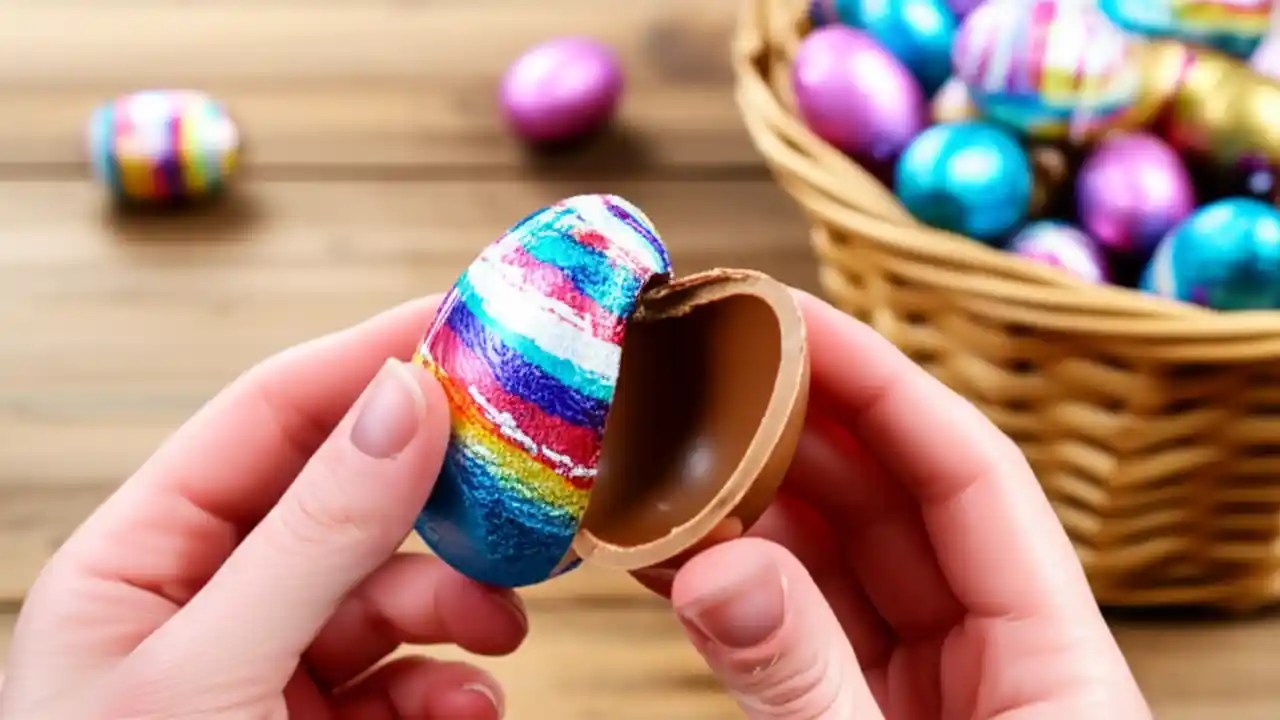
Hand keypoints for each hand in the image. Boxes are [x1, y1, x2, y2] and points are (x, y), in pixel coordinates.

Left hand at [0, 298, 526, 718]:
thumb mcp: (208, 672)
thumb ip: (311, 536)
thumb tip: (400, 402)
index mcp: (141, 558)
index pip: (269, 416)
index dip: (370, 357)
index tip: (467, 323)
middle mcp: (204, 600)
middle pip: (347, 498)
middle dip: (437, 498)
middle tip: (524, 480)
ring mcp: (265, 667)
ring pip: (390, 590)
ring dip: (457, 602)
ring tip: (500, 629)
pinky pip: (405, 676)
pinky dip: (452, 682)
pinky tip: (471, 704)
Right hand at [634, 292, 1152, 718]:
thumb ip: (808, 684)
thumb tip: (715, 567)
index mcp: (1058, 664)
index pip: (974, 474)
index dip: (882, 381)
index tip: (791, 318)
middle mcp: (995, 660)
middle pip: (896, 502)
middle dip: (795, 431)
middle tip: (704, 370)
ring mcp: (927, 694)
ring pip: (836, 564)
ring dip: (749, 508)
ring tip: (668, 455)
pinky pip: (799, 631)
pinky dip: (736, 590)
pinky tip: (673, 550)